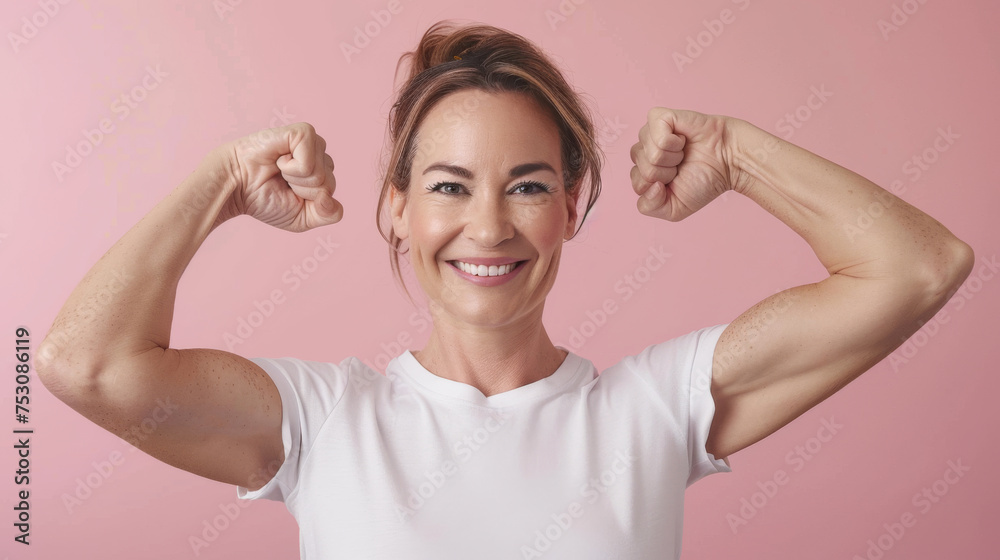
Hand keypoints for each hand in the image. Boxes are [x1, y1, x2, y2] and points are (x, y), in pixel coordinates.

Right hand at [216, 122, 342, 231]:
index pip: (331, 194)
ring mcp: (312, 142)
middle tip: (282, 181)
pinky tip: (279, 160)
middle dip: (303, 191)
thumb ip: (328, 215)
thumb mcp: (302, 218)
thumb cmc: (266, 199)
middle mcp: (320, 155)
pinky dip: (293, 169)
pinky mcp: (302, 133)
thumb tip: (331, 200)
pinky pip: (310, 163)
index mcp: (322, 172)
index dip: (307, 201)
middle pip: (329, 184)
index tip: (288, 192)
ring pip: (321, 175)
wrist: (237, 187)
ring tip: (279, 170)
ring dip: (297, 180)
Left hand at [629, 108, 738, 221]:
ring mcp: (650, 133)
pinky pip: (656, 137)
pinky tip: (683, 140)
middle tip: (682, 165)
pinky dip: (673, 144)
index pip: (637, 184)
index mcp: (644, 170)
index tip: (677, 180)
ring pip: (647, 155)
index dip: (660, 188)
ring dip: (671, 159)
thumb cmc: (703, 181)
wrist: (729, 163)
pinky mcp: (660, 117)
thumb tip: (649, 186)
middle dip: (665, 174)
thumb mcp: (674, 209)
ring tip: (684, 153)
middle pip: (640, 170)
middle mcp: (644, 150)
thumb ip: (650, 207)